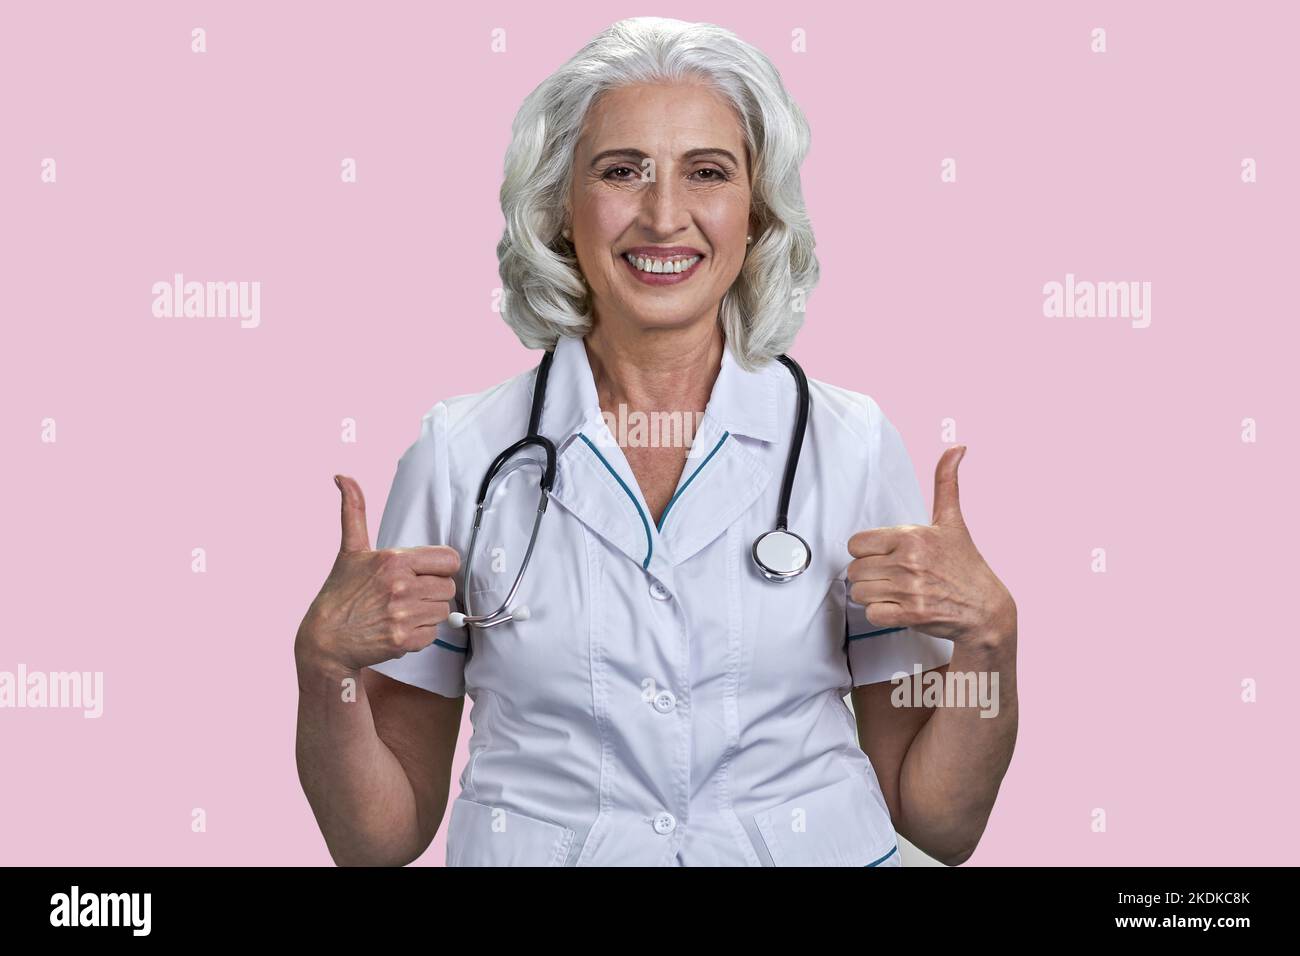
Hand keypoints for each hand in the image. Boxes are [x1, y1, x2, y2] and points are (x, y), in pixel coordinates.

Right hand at [294, 475, 460, 676]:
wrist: (325, 640)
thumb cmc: (340, 594)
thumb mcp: (350, 550)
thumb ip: (354, 511)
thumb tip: (343, 477)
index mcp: (394, 560)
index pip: (449, 559)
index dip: (440, 567)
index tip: (426, 573)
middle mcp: (401, 585)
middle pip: (449, 587)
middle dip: (432, 591)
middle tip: (408, 595)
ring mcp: (403, 614)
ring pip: (443, 611)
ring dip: (427, 613)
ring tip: (401, 611)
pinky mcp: (403, 640)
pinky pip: (432, 634)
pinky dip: (419, 634)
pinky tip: (398, 628)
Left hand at [846, 445, 1013, 642]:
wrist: (984, 608)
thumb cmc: (965, 565)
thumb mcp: (952, 521)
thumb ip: (945, 483)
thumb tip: (956, 447)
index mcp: (911, 536)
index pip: (856, 543)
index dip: (867, 551)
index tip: (883, 555)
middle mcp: (908, 561)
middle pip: (855, 570)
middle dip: (870, 574)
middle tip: (890, 575)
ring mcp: (909, 590)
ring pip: (859, 592)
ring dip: (873, 595)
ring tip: (894, 591)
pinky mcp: (910, 615)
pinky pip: (871, 614)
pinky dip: (880, 613)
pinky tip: (897, 607)